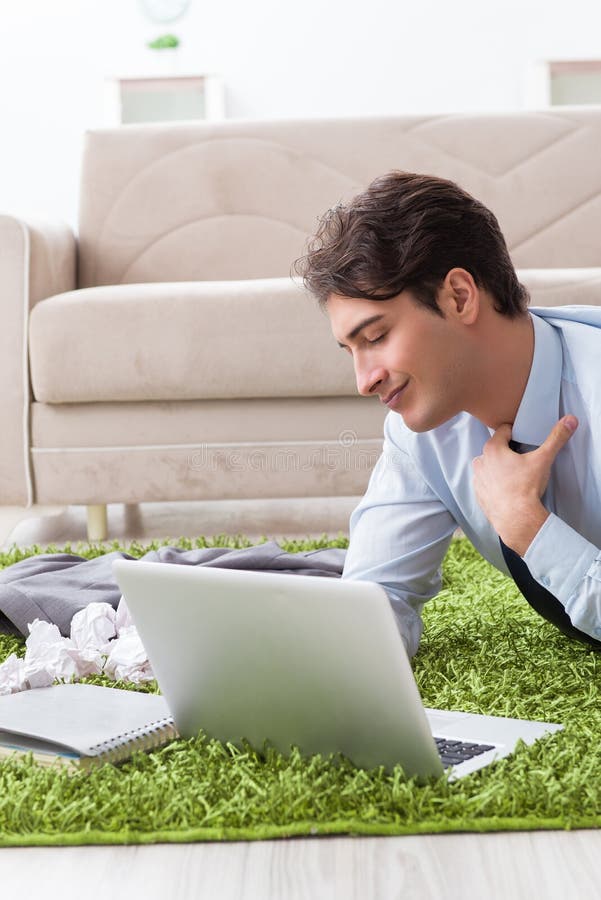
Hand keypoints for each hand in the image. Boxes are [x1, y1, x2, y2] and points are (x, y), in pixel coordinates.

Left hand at [472, 415, 577, 555]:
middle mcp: (480, 461)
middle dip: (508, 451)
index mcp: (493, 449)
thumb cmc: (526, 487)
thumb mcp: (543, 459)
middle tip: (523, 460)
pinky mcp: (479, 494)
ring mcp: (477, 479)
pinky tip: (508, 488)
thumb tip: (569, 421)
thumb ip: (556, 438)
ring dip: (500, 467)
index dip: (516, 433)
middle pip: (496, 448)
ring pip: (489, 465)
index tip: (524, 440)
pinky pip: (486, 482)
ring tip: (516, 476)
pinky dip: (495, 483)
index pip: (504, 431)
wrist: (516, 518)